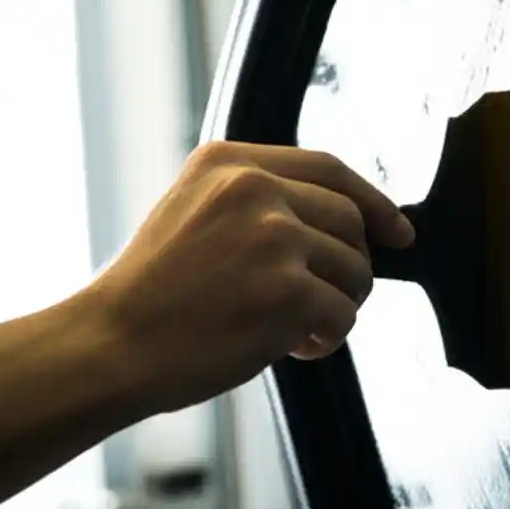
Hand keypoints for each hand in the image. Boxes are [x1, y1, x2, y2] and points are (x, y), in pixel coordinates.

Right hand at [82, 141, 414, 413]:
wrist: (111, 345)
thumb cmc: (155, 294)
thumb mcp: (194, 211)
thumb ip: (259, 200)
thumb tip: (353, 219)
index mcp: (230, 162)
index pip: (331, 168)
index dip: (374, 200)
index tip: (398, 230)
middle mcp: (255, 188)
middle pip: (351, 220)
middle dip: (350, 266)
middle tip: (322, 301)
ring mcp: (275, 236)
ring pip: (355, 269)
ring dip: (339, 305)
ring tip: (295, 327)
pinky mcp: (288, 290)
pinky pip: (344, 314)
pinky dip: (328, 339)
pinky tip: (291, 347)